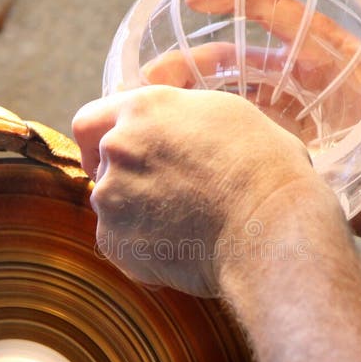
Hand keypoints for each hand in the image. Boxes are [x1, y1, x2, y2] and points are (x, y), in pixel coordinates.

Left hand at [72, 86, 316, 295]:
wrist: (269, 228)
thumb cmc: (268, 171)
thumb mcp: (233, 118)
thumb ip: (189, 122)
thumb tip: (190, 133)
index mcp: (145, 108)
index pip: (91, 120)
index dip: (101, 142)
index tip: (119, 159)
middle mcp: (119, 146)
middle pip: (102, 167)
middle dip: (127, 183)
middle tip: (167, 201)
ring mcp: (111, 195)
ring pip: (112, 209)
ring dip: (138, 219)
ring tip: (188, 230)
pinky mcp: (114, 241)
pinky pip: (121, 248)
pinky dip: (145, 253)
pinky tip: (185, 253)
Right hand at [141, 0, 360, 146]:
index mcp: (324, 54)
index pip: (270, 13)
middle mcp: (298, 84)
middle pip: (233, 61)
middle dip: (191, 61)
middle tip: (151, 77)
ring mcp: (287, 122)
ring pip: (226, 103)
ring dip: (189, 103)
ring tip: (150, 111)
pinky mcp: (280, 157)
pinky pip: (236, 143)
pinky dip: (206, 141)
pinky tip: (177, 151)